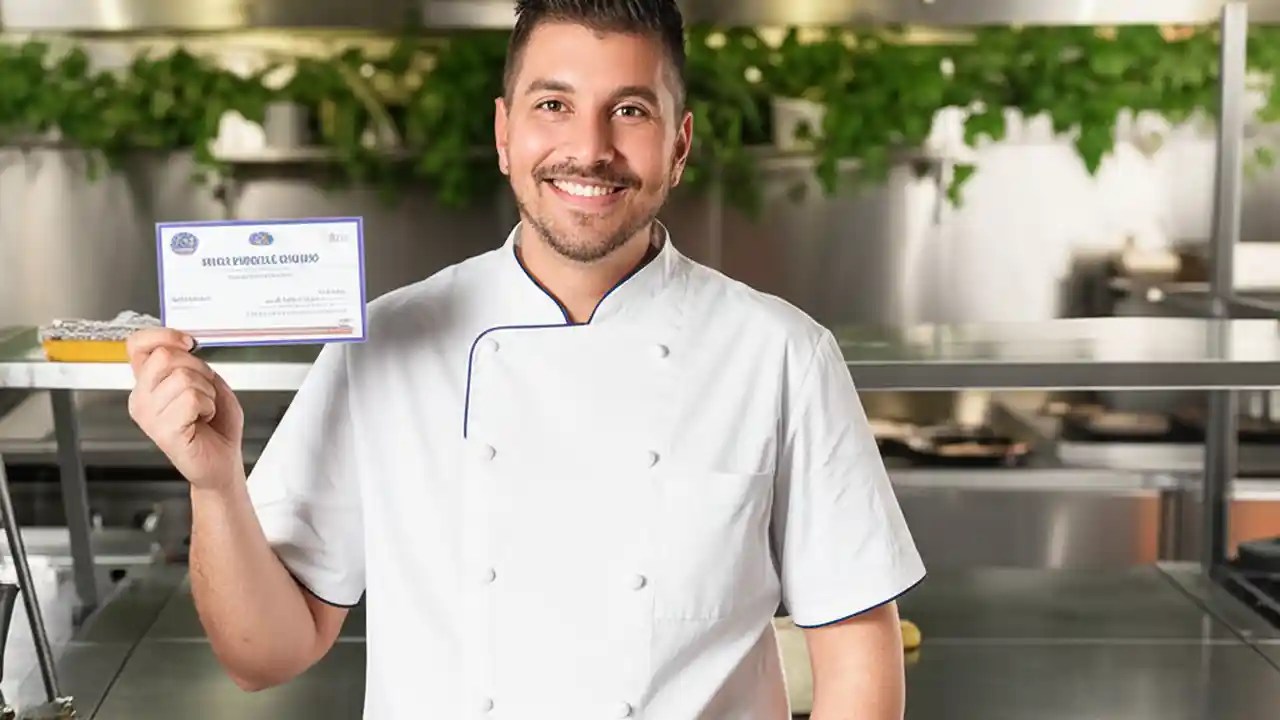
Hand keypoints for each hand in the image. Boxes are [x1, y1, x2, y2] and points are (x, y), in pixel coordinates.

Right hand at [127, 329, 244, 489]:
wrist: (222, 461)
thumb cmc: (215, 425)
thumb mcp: (207, 382)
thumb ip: (191, 361)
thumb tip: (183, 343)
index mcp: (148, 383)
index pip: (137, 344)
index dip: (164, 335)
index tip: (188, 342)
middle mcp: (141, 398)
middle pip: (165, 356)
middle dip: (198, 368)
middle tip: (204, 391)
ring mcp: (148, 415)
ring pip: (183, 377)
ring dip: (207, 392)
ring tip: (203, 410)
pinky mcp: (163, 430)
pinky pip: (191, 399)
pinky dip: (208, 406)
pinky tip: (202, 420)